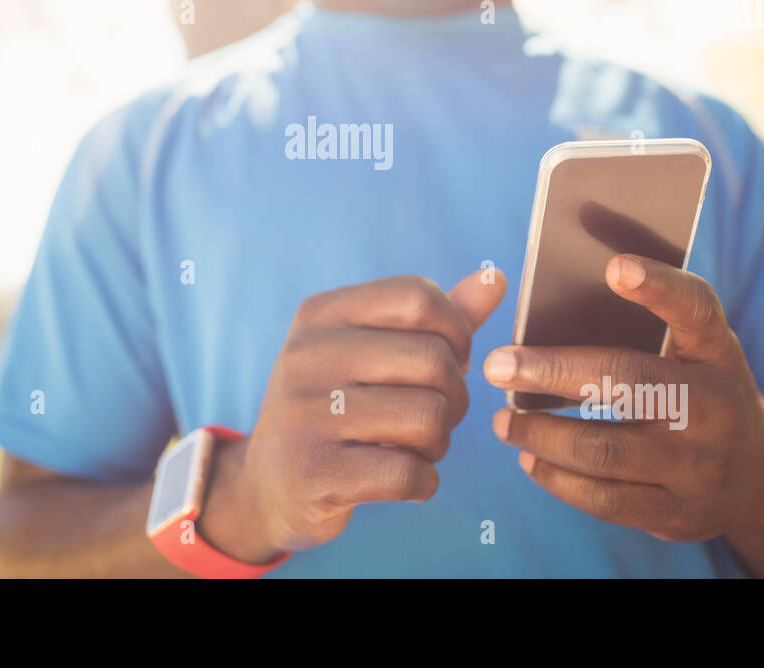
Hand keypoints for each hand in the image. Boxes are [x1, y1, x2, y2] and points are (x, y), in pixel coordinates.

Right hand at [200, 270, 506, 562]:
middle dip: (453, 399)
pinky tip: (402, 481)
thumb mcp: (372, 352)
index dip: (457, 333)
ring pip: (429, 418)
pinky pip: (408, 473)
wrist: (268, 485)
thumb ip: (436, 318)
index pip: (418, 297)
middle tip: (433, 418)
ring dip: (439, 444)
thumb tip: (494, 278)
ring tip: (414, 448)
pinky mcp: (313, 471)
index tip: (450, 362)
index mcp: (322, 314)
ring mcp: (304, 413)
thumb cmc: (336, 407)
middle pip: (434, 360)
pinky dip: (422, 482)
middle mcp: (307, 354)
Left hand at [482, 254, 763, 541]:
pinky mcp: (679, 513)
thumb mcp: (695, 352)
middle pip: (628, 381)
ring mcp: (700, 466)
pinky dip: (558, 479)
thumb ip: (646, 325)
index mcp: (717, 352)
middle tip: (498, 365)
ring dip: (542, 434)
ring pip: (605, 449)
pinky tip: (530, 459)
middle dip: (553, 372)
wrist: (759, 476)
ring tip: (503, 420)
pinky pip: (606, 500)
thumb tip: (560, 296)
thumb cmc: (699, 391)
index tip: (614, 268)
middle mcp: (715, 407)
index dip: (659, 286)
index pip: (695, 309)